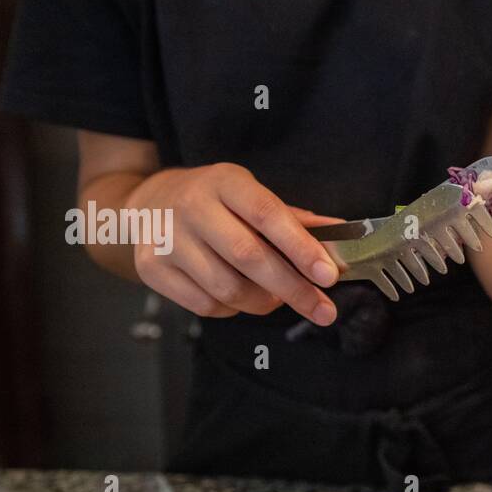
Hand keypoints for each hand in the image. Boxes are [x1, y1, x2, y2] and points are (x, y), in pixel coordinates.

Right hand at [126, 162, 343, 323]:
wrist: (147, 205)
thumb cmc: (213, 203)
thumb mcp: (251, 196)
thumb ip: (296, 221)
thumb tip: (344, 237)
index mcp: (224, 182)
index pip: (267, 213)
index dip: (301, 247)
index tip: (330, 275)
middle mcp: (191, 206)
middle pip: (249, 257)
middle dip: (293, 289)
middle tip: (323, 310)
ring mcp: (166, 239)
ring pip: (228, 288)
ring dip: (263, 302)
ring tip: (276, 297)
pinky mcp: (151, 269)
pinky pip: (206, 305)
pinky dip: (232, 309)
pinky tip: (238, 296)